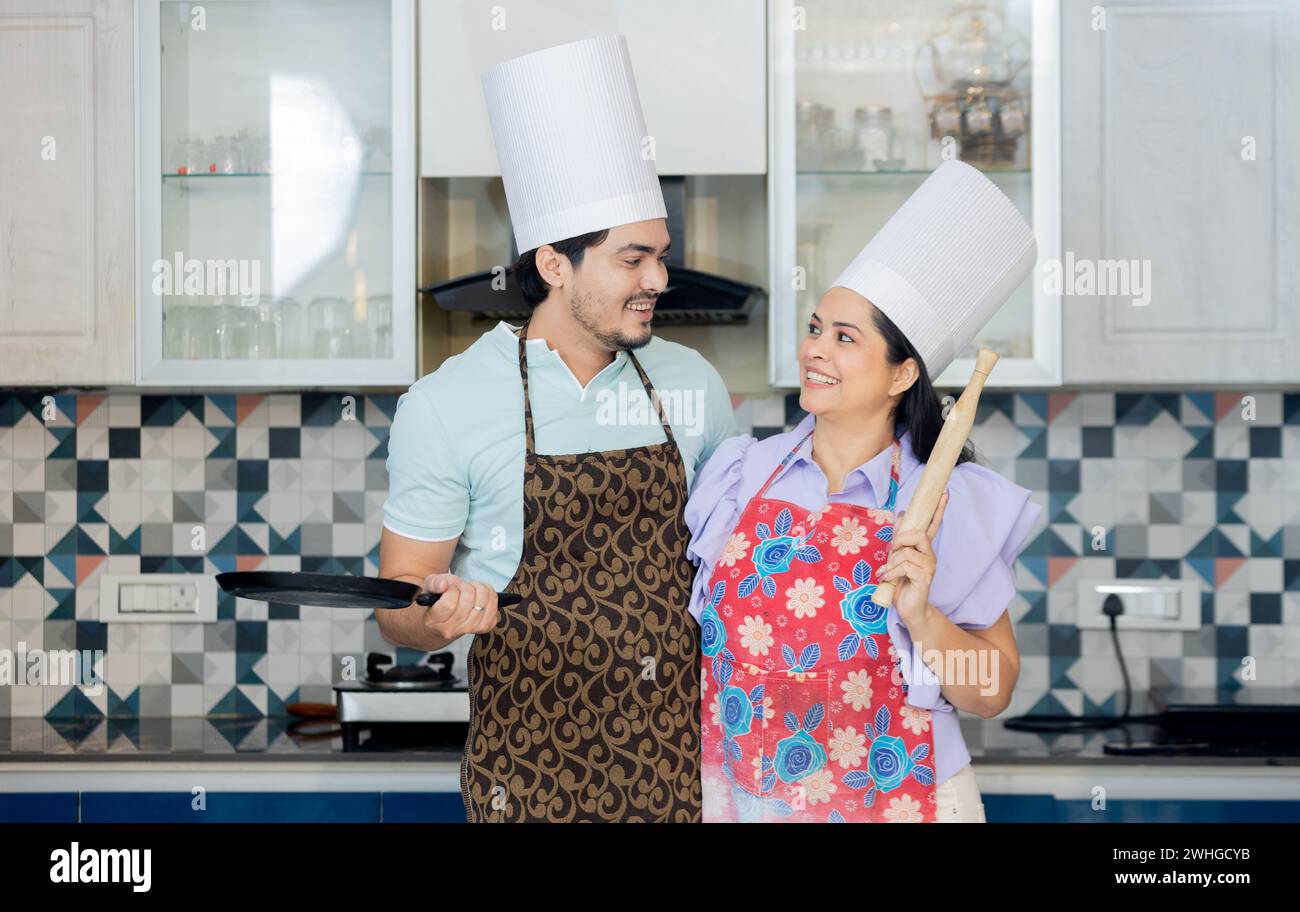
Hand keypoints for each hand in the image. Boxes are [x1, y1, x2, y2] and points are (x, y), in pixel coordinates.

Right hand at [420, 572, 499, 642]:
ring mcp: (470, 629)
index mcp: (435, 620)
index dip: (452, 589)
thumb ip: (434, 583)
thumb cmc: (436, 603)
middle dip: (466, 586)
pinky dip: (490, 595)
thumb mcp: (428, 589)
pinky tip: (481, 594)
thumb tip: (444, 584)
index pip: (449, 604)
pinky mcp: (484, 627)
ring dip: (479, 588)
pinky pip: (494, 606)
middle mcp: (452, 629)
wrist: (442, 624)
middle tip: (461, 586)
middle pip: (468, 600)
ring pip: (483, 602)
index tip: (450, 587)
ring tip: (471, 589)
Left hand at [879, 490, 948, 628]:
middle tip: (890, 550)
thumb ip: (899, 539)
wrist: (907, 608)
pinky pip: (905, 567)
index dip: (939, 509)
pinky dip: (892, 572)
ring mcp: (929, 567)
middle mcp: (929, 556)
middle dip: (900, 540)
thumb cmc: (901, 583)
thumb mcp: (895, 558)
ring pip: (907, 552)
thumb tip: (902, 515)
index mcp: (923, 549)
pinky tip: (888, 579)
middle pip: (919, 534)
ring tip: (886, 572)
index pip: (933, 525)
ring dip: (891, 563)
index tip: (945, 492)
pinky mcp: (924, 578)